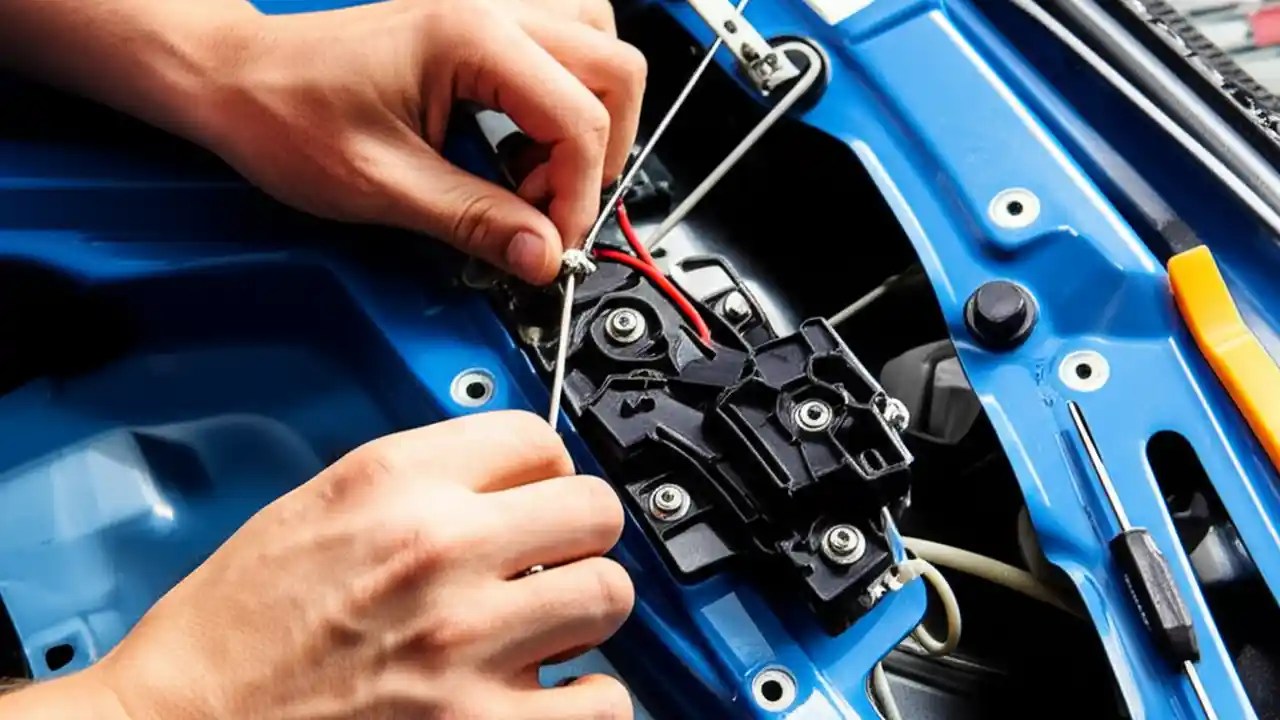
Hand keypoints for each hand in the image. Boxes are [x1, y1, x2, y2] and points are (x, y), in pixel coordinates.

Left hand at [0, 0, 645, 284]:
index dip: (579, 196)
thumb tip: (541, 254)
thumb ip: (475, 221)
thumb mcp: (383, 184)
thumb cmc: (283, 112)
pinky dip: (566, 98)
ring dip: (592, 117)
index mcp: (473, 38)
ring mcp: (488, 11)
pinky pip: (563, 46)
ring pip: (598, 48)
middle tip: (554, 208)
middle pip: (615, 70)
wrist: (231, 78)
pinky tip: (525, 140)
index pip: (581, 119)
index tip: (550, 244)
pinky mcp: (478, 27)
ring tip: (543, 172)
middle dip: (602, 153)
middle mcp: (492, 10)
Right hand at [86, 411, 633, 718]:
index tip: (537, 494)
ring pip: (609, 596)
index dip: (544, 469)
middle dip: (577, 535)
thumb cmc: (234, 630)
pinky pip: (605, 699)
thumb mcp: (316, 507)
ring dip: (583, 611)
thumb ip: (417, 482)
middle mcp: (438, 552)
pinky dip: (588, 697)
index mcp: (392, 485)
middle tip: (551, 559)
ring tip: (544, 626)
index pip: (538, 437)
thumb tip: (503, 481)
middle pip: (595, 510)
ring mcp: (467, 644)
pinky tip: (550, 692)